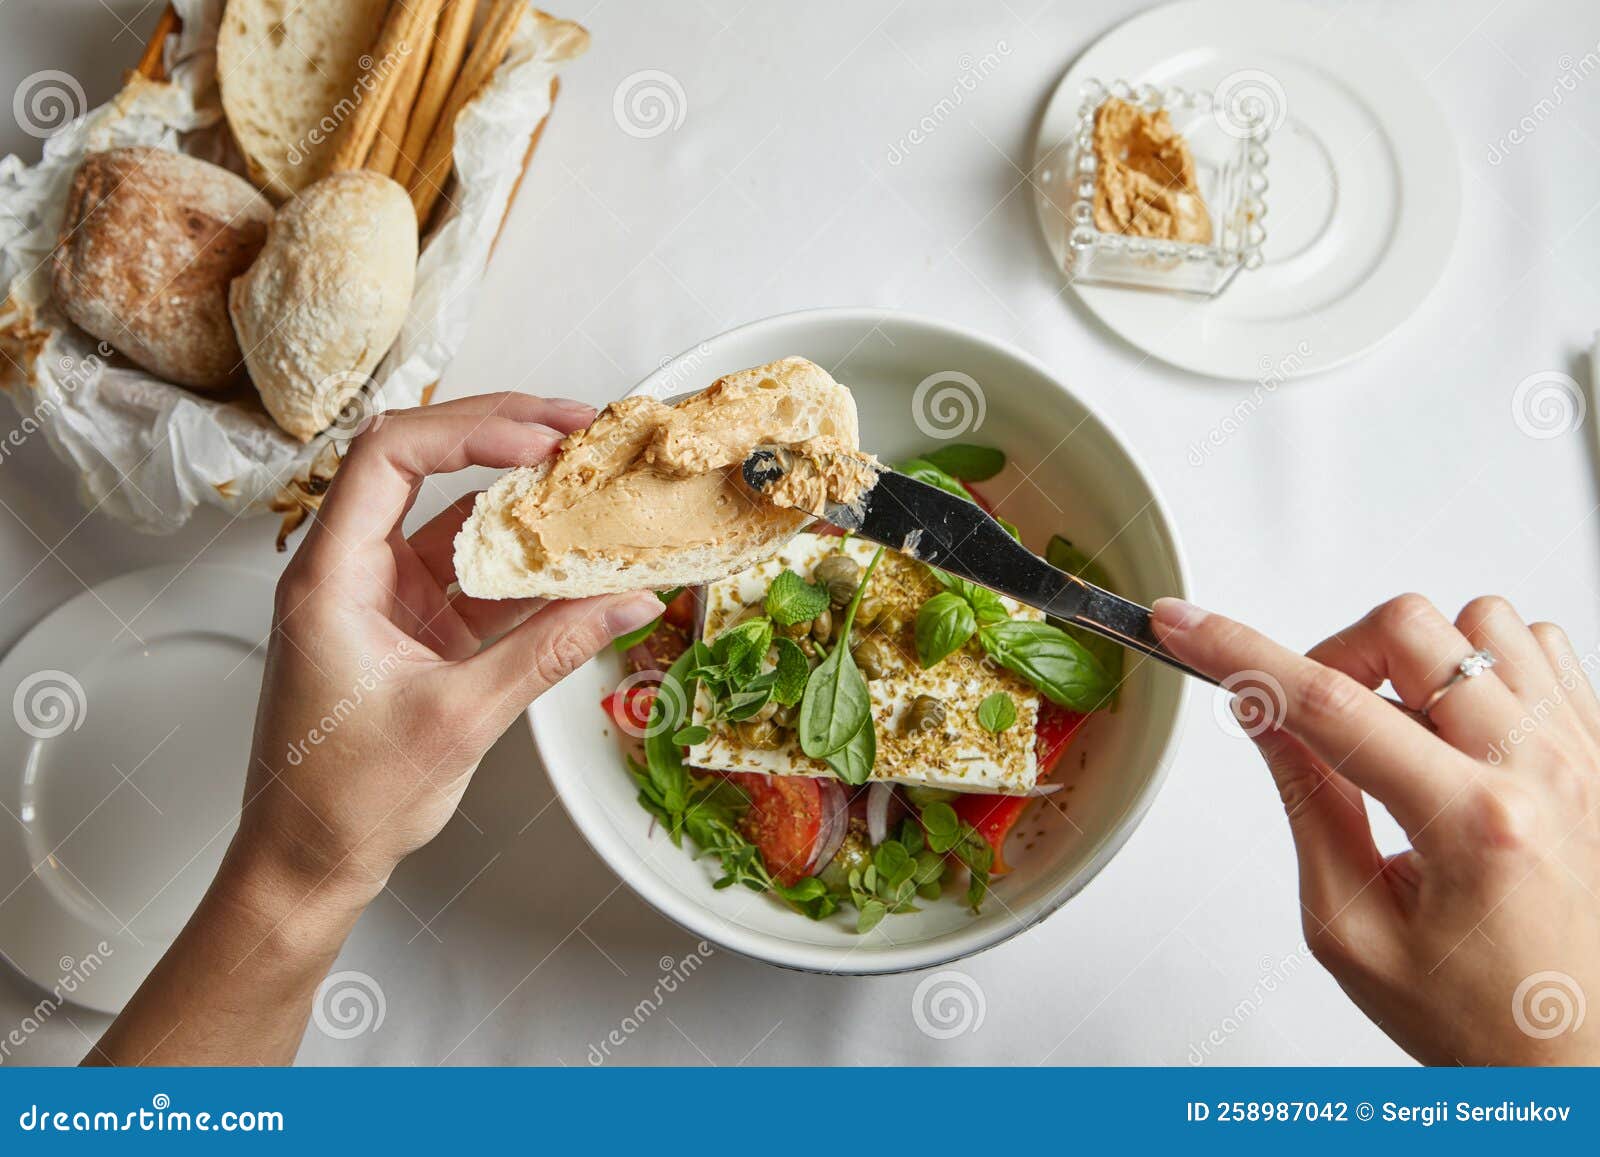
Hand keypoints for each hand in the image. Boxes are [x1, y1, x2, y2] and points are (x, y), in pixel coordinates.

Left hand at [236, 393, 664, 908]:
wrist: (308, 862)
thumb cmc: (342, 799)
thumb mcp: (460, 719)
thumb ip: (549, 652)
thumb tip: (628, 601)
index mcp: (331, 577)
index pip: (389, 457)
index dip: (470, 431)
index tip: (541, 440)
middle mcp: (352, 571)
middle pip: (421, 462)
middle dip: (502, 433)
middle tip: (578, 426)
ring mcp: (385, 596)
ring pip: (454, 514)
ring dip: (520, 494)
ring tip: (588, 473)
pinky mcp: (415, 626)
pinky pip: (474, 572)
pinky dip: (524, 561)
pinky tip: (575, 556)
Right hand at [1152, 595, 1599, 1064]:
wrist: (1578, 1060)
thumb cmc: (1479, 1017)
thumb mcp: (1352, 928)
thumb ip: (1308, 804)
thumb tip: (1262, 712)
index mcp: (1471, 825)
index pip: (1326, 706)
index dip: (1237, 653)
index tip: (1184, 627)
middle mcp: (1542, 772)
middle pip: (1410, 630)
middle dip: (1339, 657)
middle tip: (1324, 721)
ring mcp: (1586, 753)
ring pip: (1480, 623)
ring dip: (1421, 661)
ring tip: (1409, 733)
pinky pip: (1542, 645)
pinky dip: (1487, 667)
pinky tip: (1465, 729)